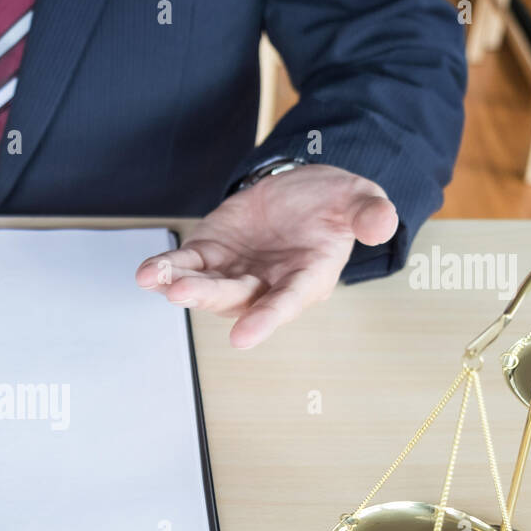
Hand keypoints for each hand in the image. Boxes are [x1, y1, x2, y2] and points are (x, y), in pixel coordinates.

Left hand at [135, 163, 397, 348]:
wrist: (303, 192)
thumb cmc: (334, 205)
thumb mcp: (360, 200)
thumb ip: (369, 213)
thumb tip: (383, 224)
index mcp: (306, 281)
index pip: (285, 304)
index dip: (265, 320)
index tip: (242, 339)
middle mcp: (266, 286)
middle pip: (235, 298)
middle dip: (209, 296)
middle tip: (183, 292)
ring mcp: (234, 272)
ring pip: (205, 285)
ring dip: (179, 284)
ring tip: (154, 278)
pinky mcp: (209, 254)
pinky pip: (185, 265)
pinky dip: (164, 269)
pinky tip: (146, 272)